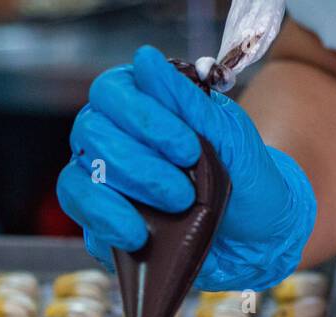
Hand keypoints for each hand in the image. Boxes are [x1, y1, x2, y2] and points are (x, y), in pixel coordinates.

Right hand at [56, 45, 316, 290]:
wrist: (256, 235)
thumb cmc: (242, 175)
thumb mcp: (228, 134)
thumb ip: (187, 100)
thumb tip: (145, 60)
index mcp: (141, 104)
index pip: (112, 92)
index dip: (143, 117)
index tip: (188, 148)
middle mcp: (112, 138)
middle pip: (91, 133)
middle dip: (140, 164)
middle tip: (184, 190)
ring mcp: (101, 182)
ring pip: (80, 176)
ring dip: (128, 192)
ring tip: (175, 209)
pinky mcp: (99, 224)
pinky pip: (82, 219)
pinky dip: (109, 224)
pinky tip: (139, 236)